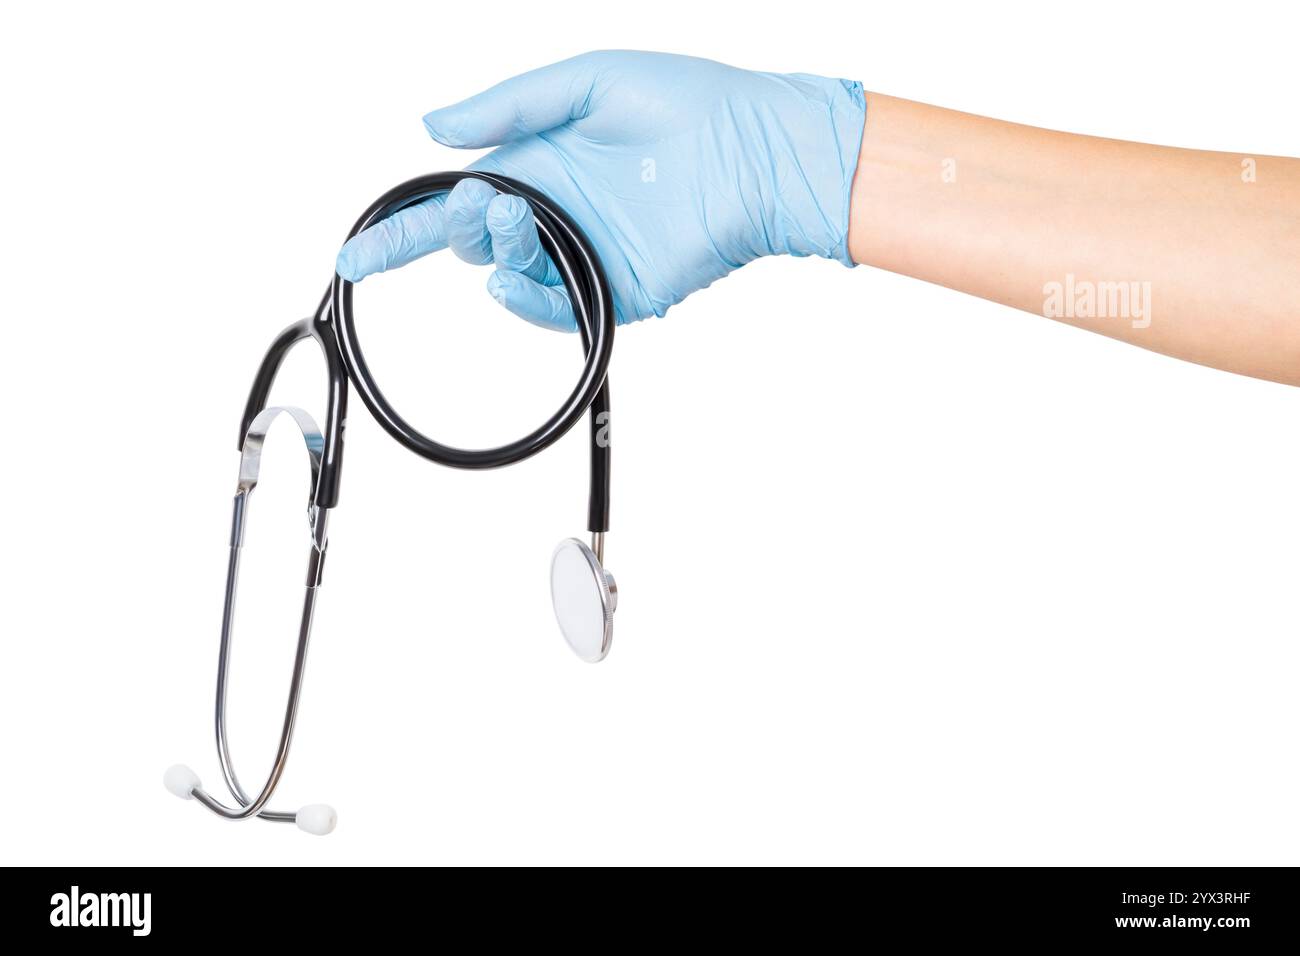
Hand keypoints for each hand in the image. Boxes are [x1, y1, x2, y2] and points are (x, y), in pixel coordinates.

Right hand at [335, 51, 864, 330]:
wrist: (760, 148)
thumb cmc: (689, 102)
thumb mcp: (586, 81)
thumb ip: (509, 105)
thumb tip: (434, 127)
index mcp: (541, 163)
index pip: (458, 202)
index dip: (407, 228)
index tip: (361, 250)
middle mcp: (559, 212)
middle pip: (477, 240)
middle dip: (460, 224)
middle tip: (484, 197)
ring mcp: (587, 254)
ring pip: (511, 273)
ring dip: (498, 250)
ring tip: (516, 211)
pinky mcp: (619, 289)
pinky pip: (558, 309)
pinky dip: (526, 300)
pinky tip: (514, 280)